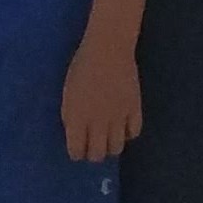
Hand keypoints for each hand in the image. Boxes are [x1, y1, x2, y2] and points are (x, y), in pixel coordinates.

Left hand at [61, 21, 140, 161]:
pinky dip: (128, 133)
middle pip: (97, 155)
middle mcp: (97, 121)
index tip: (78, 148)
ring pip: (117, 148)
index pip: (76, 151)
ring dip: (111, 146)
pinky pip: (134, 132)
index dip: (76, 152)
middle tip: (93, 145)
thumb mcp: (68, 92)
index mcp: (77, 117)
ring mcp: (118, 116)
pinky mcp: (134, 108)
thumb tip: (75, 134)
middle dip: (93, 154)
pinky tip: (123, 125)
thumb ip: (70, 116)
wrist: (108, 48)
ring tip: (108, 137)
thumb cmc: (82, 66)